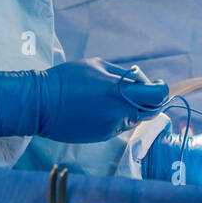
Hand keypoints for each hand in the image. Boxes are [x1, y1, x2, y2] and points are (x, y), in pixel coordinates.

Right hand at [0, 59, 168, 142]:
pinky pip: (117, 126)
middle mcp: (119, 114)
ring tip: (108, 98)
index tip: (157, 83)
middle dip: (149, 101)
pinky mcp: (101, 137)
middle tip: (140, 91)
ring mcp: (111, 128)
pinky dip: (115, 117)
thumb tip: (141, 81)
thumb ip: (123, 75)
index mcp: (120, 93)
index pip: (158, 95)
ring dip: (130, 109)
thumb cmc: (67, 79)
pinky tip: (96, 108)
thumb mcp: (97, 65)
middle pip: (150, 111)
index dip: (161, 89)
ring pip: (133, 119)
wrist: (40, 104)